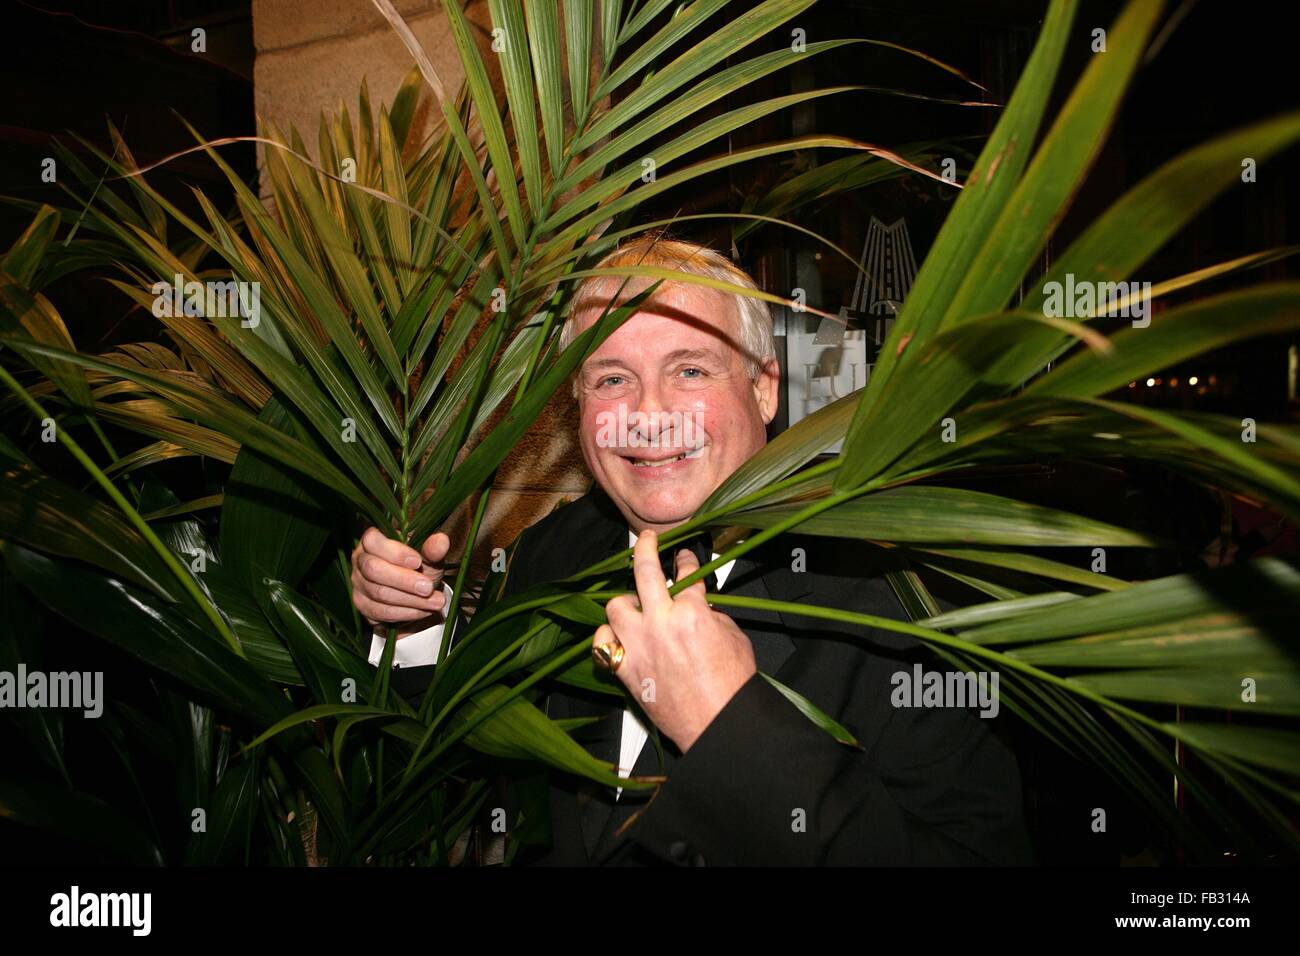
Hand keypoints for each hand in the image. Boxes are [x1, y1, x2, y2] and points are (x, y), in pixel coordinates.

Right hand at [350, 528, 451, 639]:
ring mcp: (358, 584)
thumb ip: (432, 549)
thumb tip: (441, 541)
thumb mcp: (428, 557)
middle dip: (404, 580)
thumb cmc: (419, 567)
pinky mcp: (362, 606)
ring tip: (436, 601)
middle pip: (373, 570)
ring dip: (411, 600)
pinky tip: (424, 610)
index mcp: (372, 541)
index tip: (418, 562)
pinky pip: (381, 612)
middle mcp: (360, 561)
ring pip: (379, 593)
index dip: (395, 552)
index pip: (373, 541)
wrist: (415, 591)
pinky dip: (406, 613)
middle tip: (428, 587)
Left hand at [594, 530, 756, 752]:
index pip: (687, 573)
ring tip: (634, 606)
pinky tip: (618, 635)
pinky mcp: (626, 669)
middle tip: (646, 540)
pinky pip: (603, 643)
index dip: (686, 560)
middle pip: (644, 571)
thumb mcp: (734, 638)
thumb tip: (700, 609)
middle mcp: (661, 623)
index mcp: (693, 612)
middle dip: (645, 548)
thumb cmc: (732, 686)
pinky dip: (608, 636)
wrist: (719, 724)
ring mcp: (640, 645)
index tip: (683, 556)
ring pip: (616, 606)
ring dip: (625, 603)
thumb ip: (712, 616)